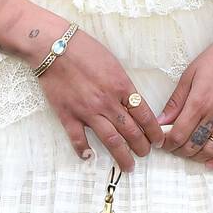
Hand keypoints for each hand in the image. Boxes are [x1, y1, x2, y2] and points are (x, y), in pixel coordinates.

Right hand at [36, 27, 164, 172]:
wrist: (54, 46)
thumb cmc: (84, 49)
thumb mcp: (113, 63)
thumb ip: (123, 84)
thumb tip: (132, 101)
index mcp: (121, 86)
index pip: (144, 115)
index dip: (154, 131)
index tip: (159, 140)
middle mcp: (107, 102)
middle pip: (131, 131)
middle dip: (142, 146)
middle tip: (146, 154)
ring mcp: (87, 111)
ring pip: (110, 140)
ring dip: (122, 155)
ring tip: (129, 166)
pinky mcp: (68, 115)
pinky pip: (78, 138)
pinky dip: (83, 150)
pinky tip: (89, 157)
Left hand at [157, 25, 212, 168]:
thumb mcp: (189, 75)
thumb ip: (176, 101)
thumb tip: (162, 119)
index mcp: (199, 102)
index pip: (178, 134)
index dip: (166, 143)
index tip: (161, 142)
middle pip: (192, 145)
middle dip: (178, 150)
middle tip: (172, 146)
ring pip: (209, 150)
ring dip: (195, 157)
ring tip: (187, 152)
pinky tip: (209, 163)